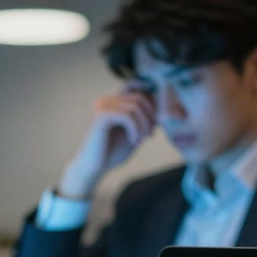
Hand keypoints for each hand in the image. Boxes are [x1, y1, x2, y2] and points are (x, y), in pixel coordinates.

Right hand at [58, 83, 156, 198]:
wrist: (93, 168)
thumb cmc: (112, 153)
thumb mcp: (134, 133)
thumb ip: (144, 120)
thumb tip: (162, 109)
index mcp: (112, 102)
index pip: (137, 89)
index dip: (151, 104)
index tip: (153, 124)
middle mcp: (106, 100)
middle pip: (140, 98)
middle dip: (150, 117)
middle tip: (150, 135)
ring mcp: (102, 106)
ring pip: (136, 107)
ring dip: (144, 125)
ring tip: (141, 140)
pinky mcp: (102, 115)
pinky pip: (128, 116)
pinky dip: (136, 129)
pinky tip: (134, 141)